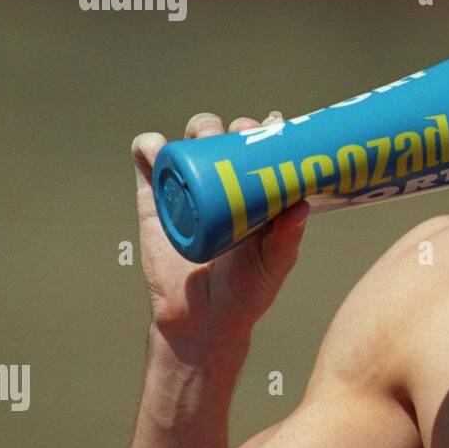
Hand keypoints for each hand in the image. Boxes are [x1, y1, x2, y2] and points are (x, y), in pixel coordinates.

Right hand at [131, 111, 309, 345]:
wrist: (200, 320)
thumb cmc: (246, 291)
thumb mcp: (274, 265)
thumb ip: (287, 239)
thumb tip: (301, 206)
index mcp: (253, 190)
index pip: (258, 148)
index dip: (263, 130)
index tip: (268, 127)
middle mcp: (220, 183)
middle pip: (223, 136)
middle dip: (228, 127)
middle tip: (235, 136)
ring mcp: (187, 188)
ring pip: (188, 141)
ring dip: (195, 129)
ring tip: (201, 140)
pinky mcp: (155, 199)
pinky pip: (147, 162)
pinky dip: (148, 146)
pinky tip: (157, 149)